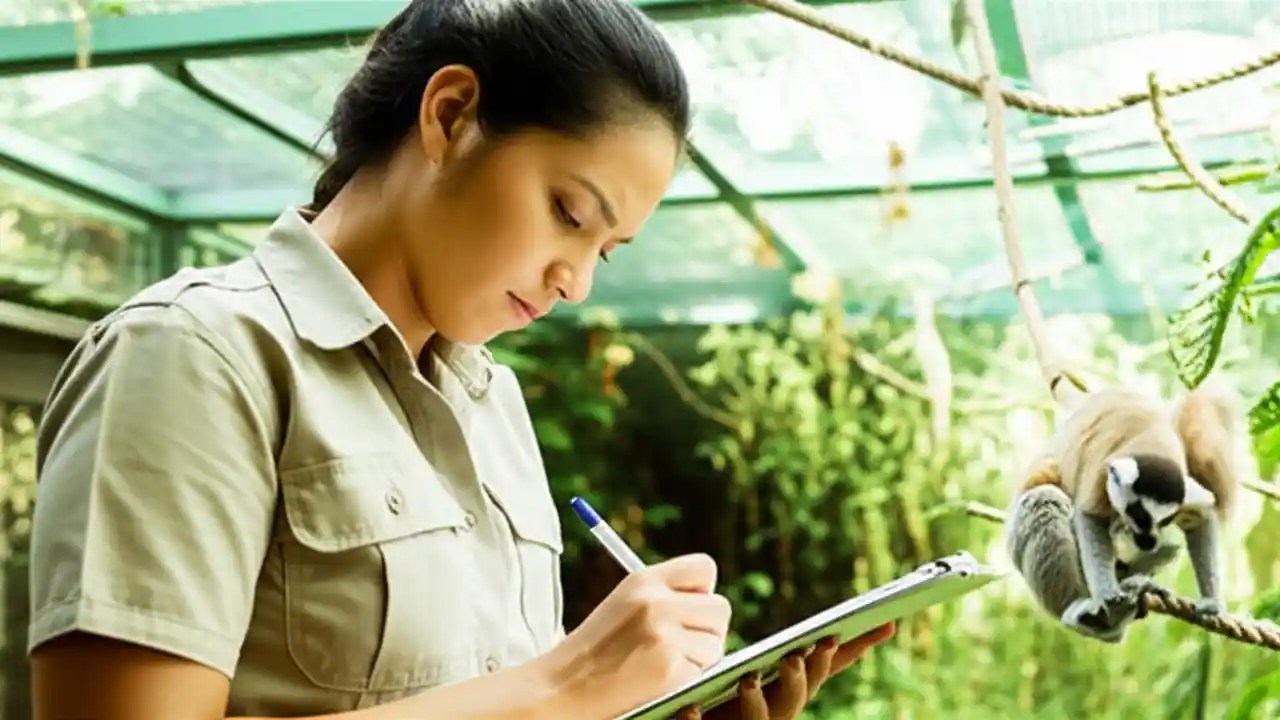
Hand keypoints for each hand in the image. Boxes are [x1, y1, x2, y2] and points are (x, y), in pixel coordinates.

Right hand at [536, 554, 731, 718]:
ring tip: (663, 663)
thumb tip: (711, 604)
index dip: (704, 591)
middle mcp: (655, 602)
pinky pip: (702, 670)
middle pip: (720, 608)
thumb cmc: (597, 650)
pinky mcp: (668, 667)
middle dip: (709, 630)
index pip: (705, 567)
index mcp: (644, 580)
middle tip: (683, 645)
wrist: (564, 687)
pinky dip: (687, 679)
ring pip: (716, 643)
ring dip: (699, 659)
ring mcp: (663, 634)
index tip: (691, 609)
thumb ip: (665, 596)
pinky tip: (658, 680)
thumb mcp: (626, 604)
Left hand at [675, 622, 894, 719]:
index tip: (881, 625)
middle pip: (796, 698)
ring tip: (748, 680)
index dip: (853, 650)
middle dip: (800, 678)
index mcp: (786, 690)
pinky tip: (691, 708)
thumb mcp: (755, 664)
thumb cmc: (723, 691)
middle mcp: (772, 712)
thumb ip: (784, 650)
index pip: (826, 668)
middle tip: (796, 656)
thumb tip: (819, 614)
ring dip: (756, 702)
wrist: (687, 714)